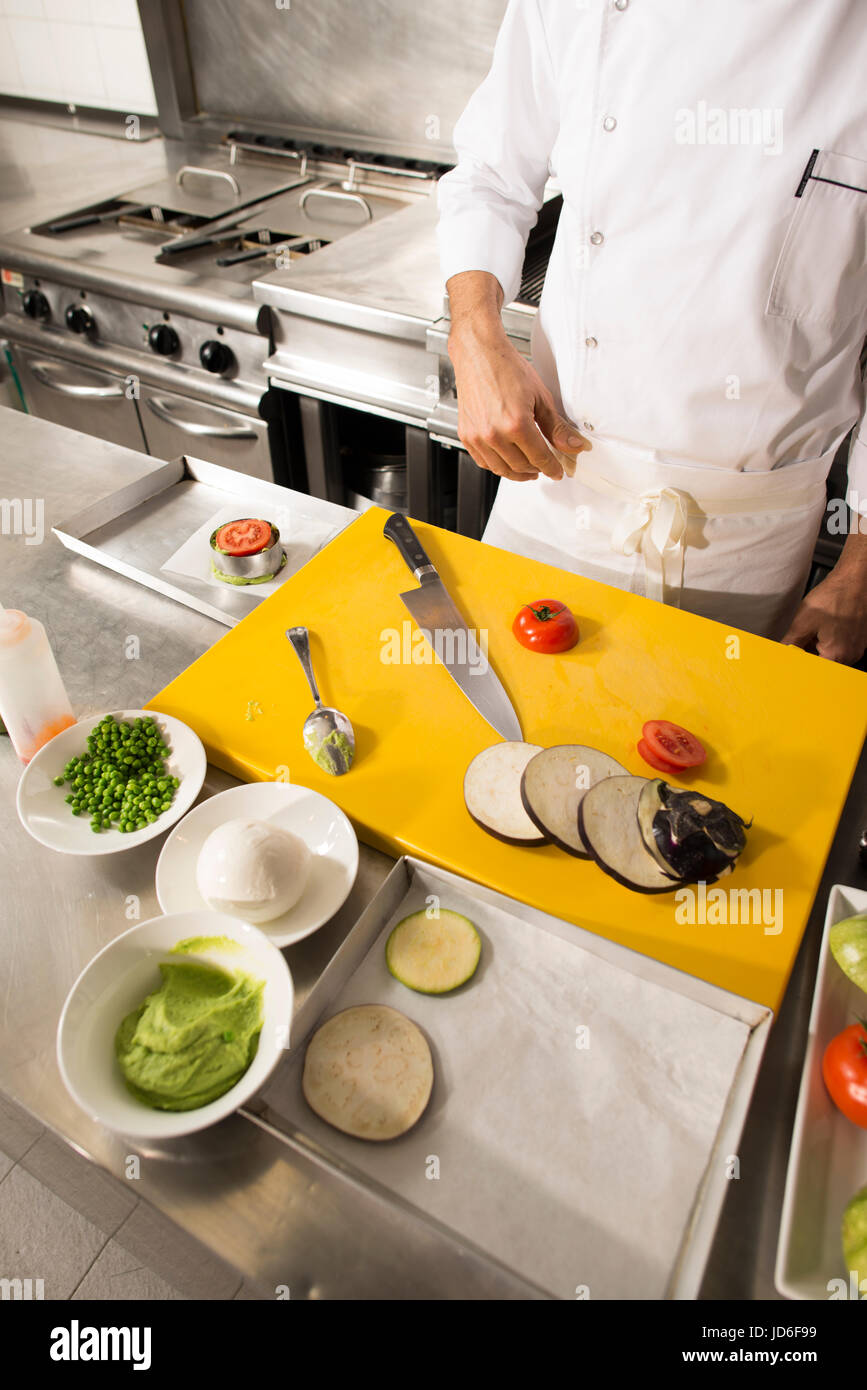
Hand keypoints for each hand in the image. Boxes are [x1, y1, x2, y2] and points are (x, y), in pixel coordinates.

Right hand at [446, 270, 588, 481]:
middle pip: (521, 466)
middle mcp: (494, 434)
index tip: (557, 471)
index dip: (552, 468)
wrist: (479, 354)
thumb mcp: (540, 397)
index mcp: (516, 424)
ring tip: (528, 468)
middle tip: (545, 466)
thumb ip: (556, 427)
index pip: (540, 458)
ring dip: (518, 472)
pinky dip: (498, 466)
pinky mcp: (466, 435)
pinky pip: (483, 462)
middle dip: (536, 469)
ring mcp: (478, 436)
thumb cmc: (506, 368)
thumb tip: (573, 444)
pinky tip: (507, 460)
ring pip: (502, 469)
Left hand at [782, 536, 866, 663]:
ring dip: (817, 651)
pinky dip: (828, 643)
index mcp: (837, 656)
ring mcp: (857, 648)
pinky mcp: (859, 639)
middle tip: (797, 646)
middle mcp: (850, 656)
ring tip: (813, 633)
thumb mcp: (803, 622)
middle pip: (823, 667)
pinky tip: (823, 629)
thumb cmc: (835, 597)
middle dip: (808, 658)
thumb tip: (781, 655)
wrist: (855, 580)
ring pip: (832, 658)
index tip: (791, 659)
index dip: (799, 666)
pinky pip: (841, 648)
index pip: (812, 672)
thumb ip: (790, 644)